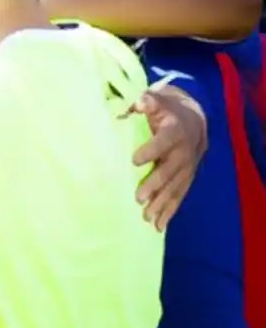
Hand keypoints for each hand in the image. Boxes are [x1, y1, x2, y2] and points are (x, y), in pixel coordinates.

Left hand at [127, 85, 206, 230]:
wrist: (193, 121)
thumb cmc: (166, 110)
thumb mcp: (158, 100)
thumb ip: (147, 102)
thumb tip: (138, 103)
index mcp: (174, 131)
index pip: (163, 141)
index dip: (151, 150)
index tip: (134, 160)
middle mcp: (183, 152)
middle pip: (169, 170)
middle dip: (155, 185)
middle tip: (138, 198)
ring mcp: (186, 168)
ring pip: (174, 188)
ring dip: (161, 204)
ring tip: (147, 218)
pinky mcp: (186, 179)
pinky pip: (178, 196)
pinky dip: (169, 211)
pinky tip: (158, 226)